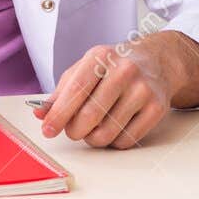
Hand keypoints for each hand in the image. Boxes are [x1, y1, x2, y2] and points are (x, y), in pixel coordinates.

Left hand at [35, 36, 176, 148]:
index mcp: (101, 57)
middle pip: (90, 116)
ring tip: (94, 128)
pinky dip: (113, 141)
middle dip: (75, 130)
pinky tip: (114, 127)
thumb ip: (61, 92)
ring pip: (107, 133)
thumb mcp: (84, 69)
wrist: (156, 61)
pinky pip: (126, 140)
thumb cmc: (113, 66)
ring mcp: (143, 90)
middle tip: (73, 130)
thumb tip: (41, 113)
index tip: (48, 130)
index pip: (76, 89)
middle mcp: (124, 71)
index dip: (59, 114)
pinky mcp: (157, 108)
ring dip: (93, 138)